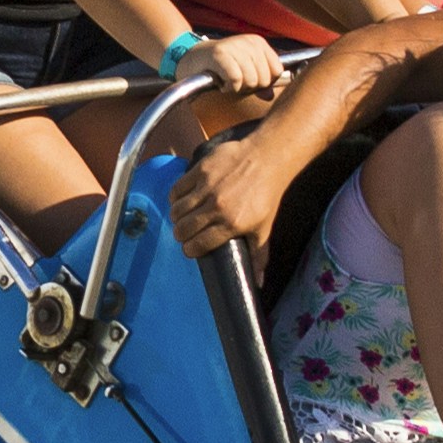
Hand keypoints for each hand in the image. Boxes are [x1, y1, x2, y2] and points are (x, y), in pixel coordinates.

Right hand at [169, 123, 293, 257]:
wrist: (267, 159)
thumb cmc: (266, 196)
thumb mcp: (264, 228)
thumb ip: (258, 256)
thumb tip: (259, 283)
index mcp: (231, 224)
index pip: (197, 245)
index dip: (191, 250)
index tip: (192, 249)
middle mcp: (216, 207)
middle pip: (182, 230)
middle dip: (181, 236)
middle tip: (185, 234)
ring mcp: (207, 187)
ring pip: (176, 211)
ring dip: (176, 218)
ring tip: (182, 218)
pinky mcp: (200, 170)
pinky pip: (176, 190)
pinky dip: (175, 198)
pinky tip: (181, 201)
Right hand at [179, 30, 285, 104]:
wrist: (191, 57)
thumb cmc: (220, 65)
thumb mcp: (244, 70)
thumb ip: (260, 82)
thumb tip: (270, 96)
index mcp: (258, 43)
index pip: (277, 70)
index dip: (265, 82)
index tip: (250, 80)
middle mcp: (248, 42)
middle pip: (264, 78)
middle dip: (250, 86)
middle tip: (235, 80)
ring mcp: (234, 46)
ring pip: (251, 80)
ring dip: (238, 87)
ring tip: (227, 80)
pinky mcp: (220, 54)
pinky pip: (236, 79)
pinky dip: (229, 87)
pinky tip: (221, 83)